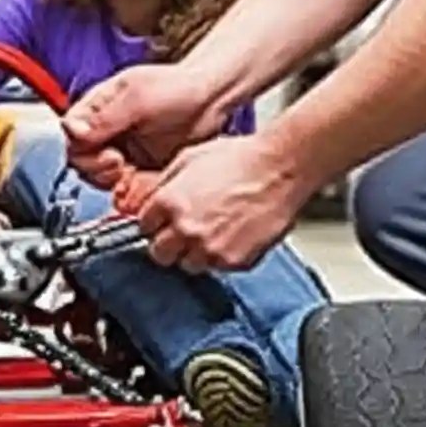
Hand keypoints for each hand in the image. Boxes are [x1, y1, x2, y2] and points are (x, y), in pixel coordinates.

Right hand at [62, 64, 230, 183]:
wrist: (210, 102)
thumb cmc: (177, 88)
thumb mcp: (137, 97)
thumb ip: (104, 117)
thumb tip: (72, 130)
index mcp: (95, 110)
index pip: (71, 138)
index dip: (83, 151)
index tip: (108, 151)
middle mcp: (104, 132)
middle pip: (81, 163)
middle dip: (98, 169)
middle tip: (120, 163)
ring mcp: (120, 152)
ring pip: (99, 179)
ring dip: (113, 182)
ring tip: (133, 171)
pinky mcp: (137, 171)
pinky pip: (123, 189)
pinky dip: (131, 191)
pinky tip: (144, 182)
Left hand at [137, 135, 312, 272]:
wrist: (282, 168)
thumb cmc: (242, 158)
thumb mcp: (190, 158)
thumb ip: (165, 185)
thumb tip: (152, 201)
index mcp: (168, 203)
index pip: (143, 228)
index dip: (155, 224)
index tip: (164, 222)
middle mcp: (184, 229)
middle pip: (159, 254)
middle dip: (169, 244)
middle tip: (185, 232)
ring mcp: (208, 249)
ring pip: (188, 265)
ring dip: (196, 253)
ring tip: (214, 232)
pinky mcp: (233, 261)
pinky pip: (218, 267)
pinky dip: (223, 256)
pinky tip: (233, 235)